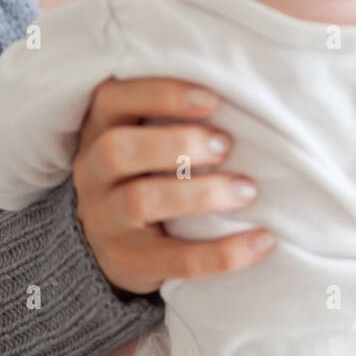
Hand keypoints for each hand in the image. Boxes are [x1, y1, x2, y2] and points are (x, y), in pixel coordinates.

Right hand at [72, 77, 275, 295]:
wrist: (112, 243)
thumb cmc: (145, 171)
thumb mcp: (141, 136)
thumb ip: (171, 114)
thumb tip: (242, 98)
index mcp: (98, 129)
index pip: (112, 99)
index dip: (161, 95)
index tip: (212, 99)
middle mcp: (91, 172)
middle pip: (117, 150)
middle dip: (178, 143)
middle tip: (227, 145)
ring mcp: (104, 219)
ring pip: (141, 201)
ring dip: (201, 194)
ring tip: (246, 191)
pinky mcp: (129, 261)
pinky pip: (176, 260)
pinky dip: (223, 253)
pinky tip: (263, 241)